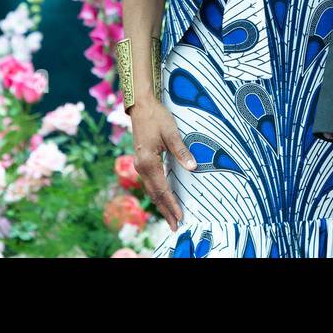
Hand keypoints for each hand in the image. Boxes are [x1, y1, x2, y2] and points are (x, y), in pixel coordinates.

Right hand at [129, 96, 196, 230]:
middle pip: (155, 194)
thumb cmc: (156, 117)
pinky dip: (158, 193)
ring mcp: (140, 164)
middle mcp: (141, 166)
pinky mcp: (142, 161)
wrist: (140, 106)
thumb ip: (181, 151)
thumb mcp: (171, 132)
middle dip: (166, 211)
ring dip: (161, 204)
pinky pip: (150, 182)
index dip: (172, 204)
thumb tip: (193, 167)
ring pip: (151, 190)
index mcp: (148, 161)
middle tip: (175, 226)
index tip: (180, 217)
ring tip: (171, 217)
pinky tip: (164, 198)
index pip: (162, 189)